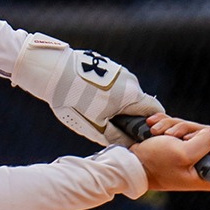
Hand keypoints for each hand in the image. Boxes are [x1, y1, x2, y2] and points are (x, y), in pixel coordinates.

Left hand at [10, 34, 164, 145]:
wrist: (53, 71)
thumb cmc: (74, 101)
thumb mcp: (95, 126)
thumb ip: (116, 136)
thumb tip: (130, 144)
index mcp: (132, 96)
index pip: (155, 112)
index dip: (149, 125)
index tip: (137, 133)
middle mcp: (131, 80)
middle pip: (140, 103)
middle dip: (130, 116)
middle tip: (110, 125)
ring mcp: (120, 71)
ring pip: (126, 93)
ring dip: (117, 104)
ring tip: (94, 110)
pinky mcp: (108, 65)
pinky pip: (115, 84)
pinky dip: (108, 93)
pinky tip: (88, 97)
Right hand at [128, 113, 209, 191]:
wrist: (131, 165)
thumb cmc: (156, 162)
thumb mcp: (185, 152)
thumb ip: (206, 140)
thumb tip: (209, 133)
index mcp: (208, 173)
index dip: (203, 135)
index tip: (185, 141)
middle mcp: (202, 166)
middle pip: (204, 132)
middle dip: (184, 128)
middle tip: (168, 134)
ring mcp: (189, 156)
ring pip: (189, 128)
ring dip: (172, 125)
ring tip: (156, 131)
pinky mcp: (177, 149)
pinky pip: (178, 129)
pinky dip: (165, 124)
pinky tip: (153, 126)